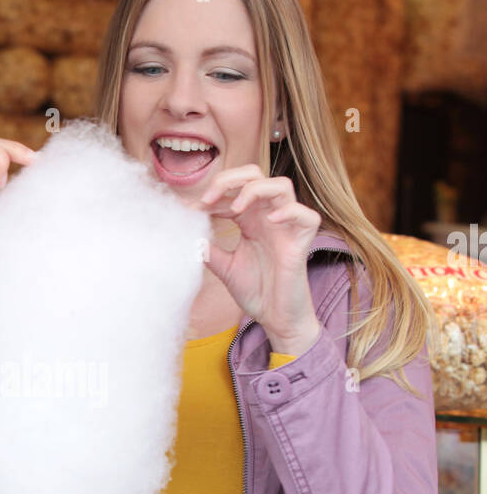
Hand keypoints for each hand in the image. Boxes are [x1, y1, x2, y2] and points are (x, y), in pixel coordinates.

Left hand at [198, 165, 322, 354]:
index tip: (189, 209)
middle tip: (208, 199)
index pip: (232, 190)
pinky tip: (271, 221)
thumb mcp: (224, 267)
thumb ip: (208, 248)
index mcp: (250, 219)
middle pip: (255, 175)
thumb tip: (186, 234)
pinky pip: (306, 215)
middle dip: (229, 180)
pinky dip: (289, 212)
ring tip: (237, 208)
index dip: (211, 194)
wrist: (276, 318)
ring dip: (256, 189)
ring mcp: (287, 227)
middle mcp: (269, 216)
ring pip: (282, 185)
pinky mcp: (303, 241)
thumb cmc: (256, 291)